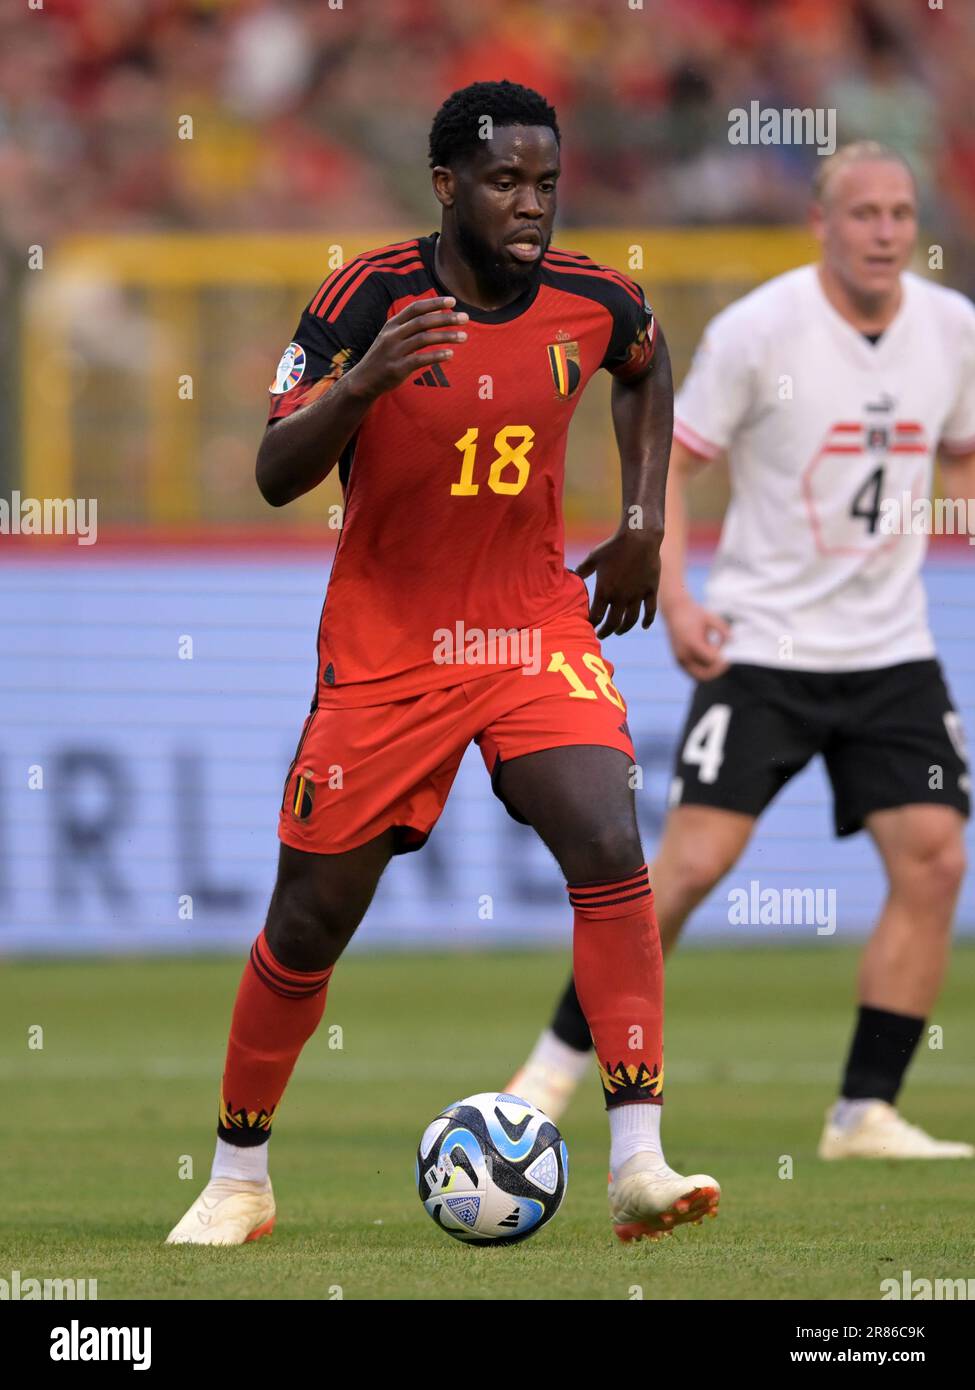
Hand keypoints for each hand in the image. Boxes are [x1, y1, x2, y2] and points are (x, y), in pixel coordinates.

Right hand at [348, 297, 467, 399]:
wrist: (364, 380)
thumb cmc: (383, 357)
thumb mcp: (391, 337)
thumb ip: (409, 325)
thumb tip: (435, 312)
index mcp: (392, 325)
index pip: (415, 308)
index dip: (434, 303)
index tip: (452, 301)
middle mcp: (393, 335)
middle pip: (423, 322)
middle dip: (446, 318)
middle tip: (465, 318)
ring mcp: (394, 351)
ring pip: (424, 339)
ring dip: (446, 336)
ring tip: (464, 337)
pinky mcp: (397, 368)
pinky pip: (420, 359)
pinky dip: (436, 356)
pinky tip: (450, 354)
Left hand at [574, 530, 661, 637]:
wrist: (639, 537)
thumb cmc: (614, 546)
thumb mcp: (594, 557)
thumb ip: (582, 569)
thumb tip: (571, 574)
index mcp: (604, 591)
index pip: (596, 616)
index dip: (591, 624)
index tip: (589, 626)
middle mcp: (620, 597)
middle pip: (612, 623)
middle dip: (605, 631)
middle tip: (601, 635)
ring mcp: (637, 595)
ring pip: (630, 620)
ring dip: (623, 629)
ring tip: (618, 631)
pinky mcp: (650, 591)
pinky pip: (650, 611)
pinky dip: (647, 621)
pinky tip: (644, 626)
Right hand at [663, 594, 730, 679]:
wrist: (675, 612)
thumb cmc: (694, 614)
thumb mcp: (711, 618)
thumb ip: (723, 629)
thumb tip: (733, 640)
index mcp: (692, 643)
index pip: (712, 660)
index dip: (723, 660)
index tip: (729, 654)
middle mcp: (684, 654)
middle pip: (705, 674)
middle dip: (717, 670)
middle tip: (726, 661)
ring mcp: (680, 660)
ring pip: (699, 676)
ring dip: (710, 670)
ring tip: (715, 655)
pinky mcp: (680, 662)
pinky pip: (694, 673)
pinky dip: (704, 669)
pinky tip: (708, 655)